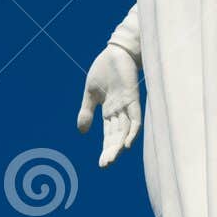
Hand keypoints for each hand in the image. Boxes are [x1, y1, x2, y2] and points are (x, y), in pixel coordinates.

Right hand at [77, 45, 141, 167]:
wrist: (116, 51)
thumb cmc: (105, 70)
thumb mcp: (91, 93)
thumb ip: (86, 112)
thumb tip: (81, 132)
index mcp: (109, 112)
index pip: (109, 136)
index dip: (106, 150)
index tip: (101, 165)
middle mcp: (119, 112)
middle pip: (117, 136)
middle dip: (111, 152)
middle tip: (105, 166)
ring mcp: (127, 105)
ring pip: (125, 130)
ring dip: (118, 145)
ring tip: (111, 159)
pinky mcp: (132, 97)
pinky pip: (134, 118)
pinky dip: (132, 131)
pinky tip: (127, 143)